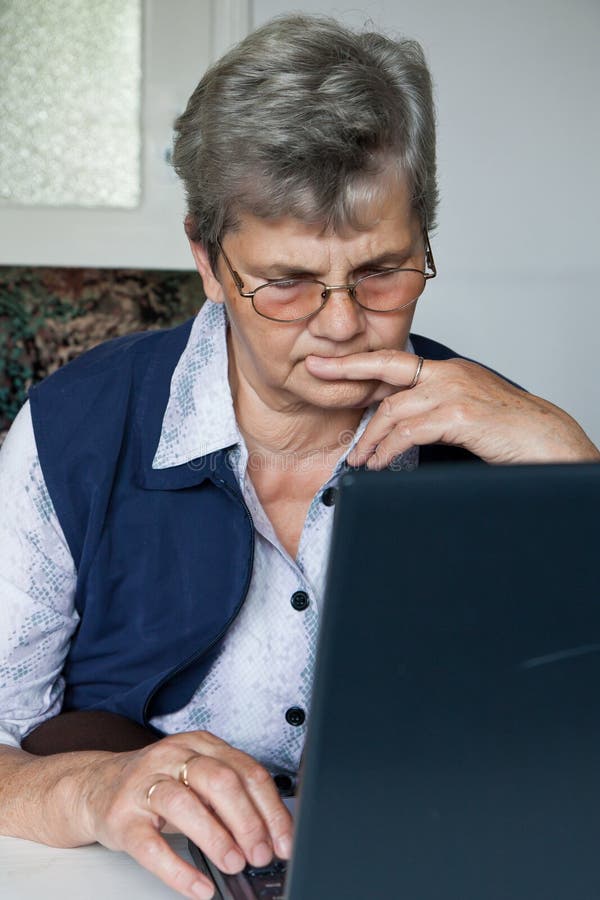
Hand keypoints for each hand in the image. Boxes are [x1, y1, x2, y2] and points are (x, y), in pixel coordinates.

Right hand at [79, 731, 292, 898]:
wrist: (96, 787)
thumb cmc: (157, 785)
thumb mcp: (196, 778)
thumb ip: (230, 797)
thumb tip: (270, 835)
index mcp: (200, 745)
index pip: (246, 770)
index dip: (270, 808)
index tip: (284, 840)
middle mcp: (173, 757)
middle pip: (220, 781)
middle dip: (247, 821)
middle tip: (261, 853)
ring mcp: (144, 784)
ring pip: (185, 805)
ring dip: (217, 838)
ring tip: (235, 863)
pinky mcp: (122, 817)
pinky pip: (151, 846)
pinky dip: (179, 869)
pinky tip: (199, 885)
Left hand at [305, 350, 599, 465]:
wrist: (552, 443)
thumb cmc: (513, 434)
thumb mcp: (470, 415)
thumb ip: (436, 414)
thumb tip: (402, 431)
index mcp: (451, 371)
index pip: (396, 361)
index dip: (358, 361)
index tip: (325, 362)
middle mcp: (451, 375)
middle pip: (387, 373)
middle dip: (347, 373)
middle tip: (315, 377)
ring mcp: (456, 393)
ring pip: (394, 409)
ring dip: (370, 436)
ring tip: (359, 459)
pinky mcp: (461, 417)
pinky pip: (409, 431)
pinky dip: (388, 448)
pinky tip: (379, 463)